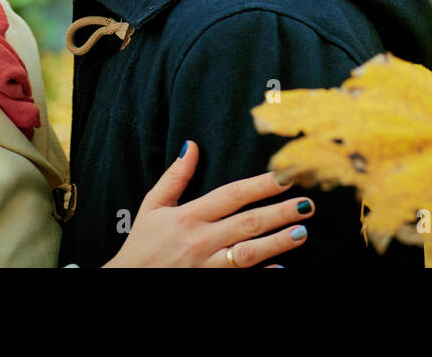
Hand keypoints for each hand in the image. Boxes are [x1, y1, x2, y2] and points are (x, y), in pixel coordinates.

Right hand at [103, 141, 313, 266]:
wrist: (125, 283)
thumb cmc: (141, 245)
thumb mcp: (152, 206)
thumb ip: (175, 177)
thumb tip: (190, 145)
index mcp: (188, 216)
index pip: (231, 195)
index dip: (260, 184)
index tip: (285, 175)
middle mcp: (200, 240)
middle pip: (246, 223)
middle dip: (278, 212)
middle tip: (307, 204)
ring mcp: (206, 266)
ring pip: (247, 254)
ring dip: (276, 243)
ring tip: (302, 232)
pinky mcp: (209, 285)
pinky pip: (239, 280)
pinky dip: (260, 276)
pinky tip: (281, 269)